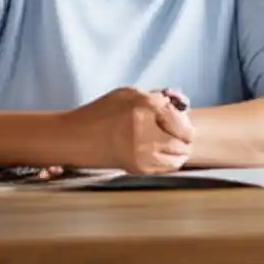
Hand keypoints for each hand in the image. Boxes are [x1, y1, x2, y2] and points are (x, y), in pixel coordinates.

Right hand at [62, 87, 195, 173]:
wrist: (77, 138)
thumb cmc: (102, 113)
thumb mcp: (128, 94)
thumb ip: (155, 97)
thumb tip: (177, 105)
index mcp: (144, 107)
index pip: (179, 117)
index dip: (184, 119)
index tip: (183, 120)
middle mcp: (146, 132)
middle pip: (184, 139)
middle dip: (186, 136)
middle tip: (182, 133)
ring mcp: (142, 153)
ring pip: (179, 156)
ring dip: (181, 150)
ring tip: (175, 144)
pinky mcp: (138, 168)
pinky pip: (168, 167)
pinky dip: (171, 160)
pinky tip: (164, 153)